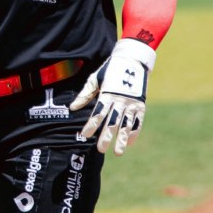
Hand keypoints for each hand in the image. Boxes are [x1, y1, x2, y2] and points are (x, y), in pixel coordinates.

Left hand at [69, 39, 155, 155]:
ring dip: (121, 139)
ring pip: (125, 125)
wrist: (132, 60)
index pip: (97, 113)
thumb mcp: (95, 79)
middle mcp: (120, 101)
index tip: (84, 135)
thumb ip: (84, 95)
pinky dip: (134, 132)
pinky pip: (137, 121)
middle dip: (106, 136)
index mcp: (107, 94)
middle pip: (111, 122)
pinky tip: (129, 142)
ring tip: (117, 152)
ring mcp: (131, 104)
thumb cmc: (109, 71)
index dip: (91, 125)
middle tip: (100, 149)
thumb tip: (72, 108)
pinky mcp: (140, 105)